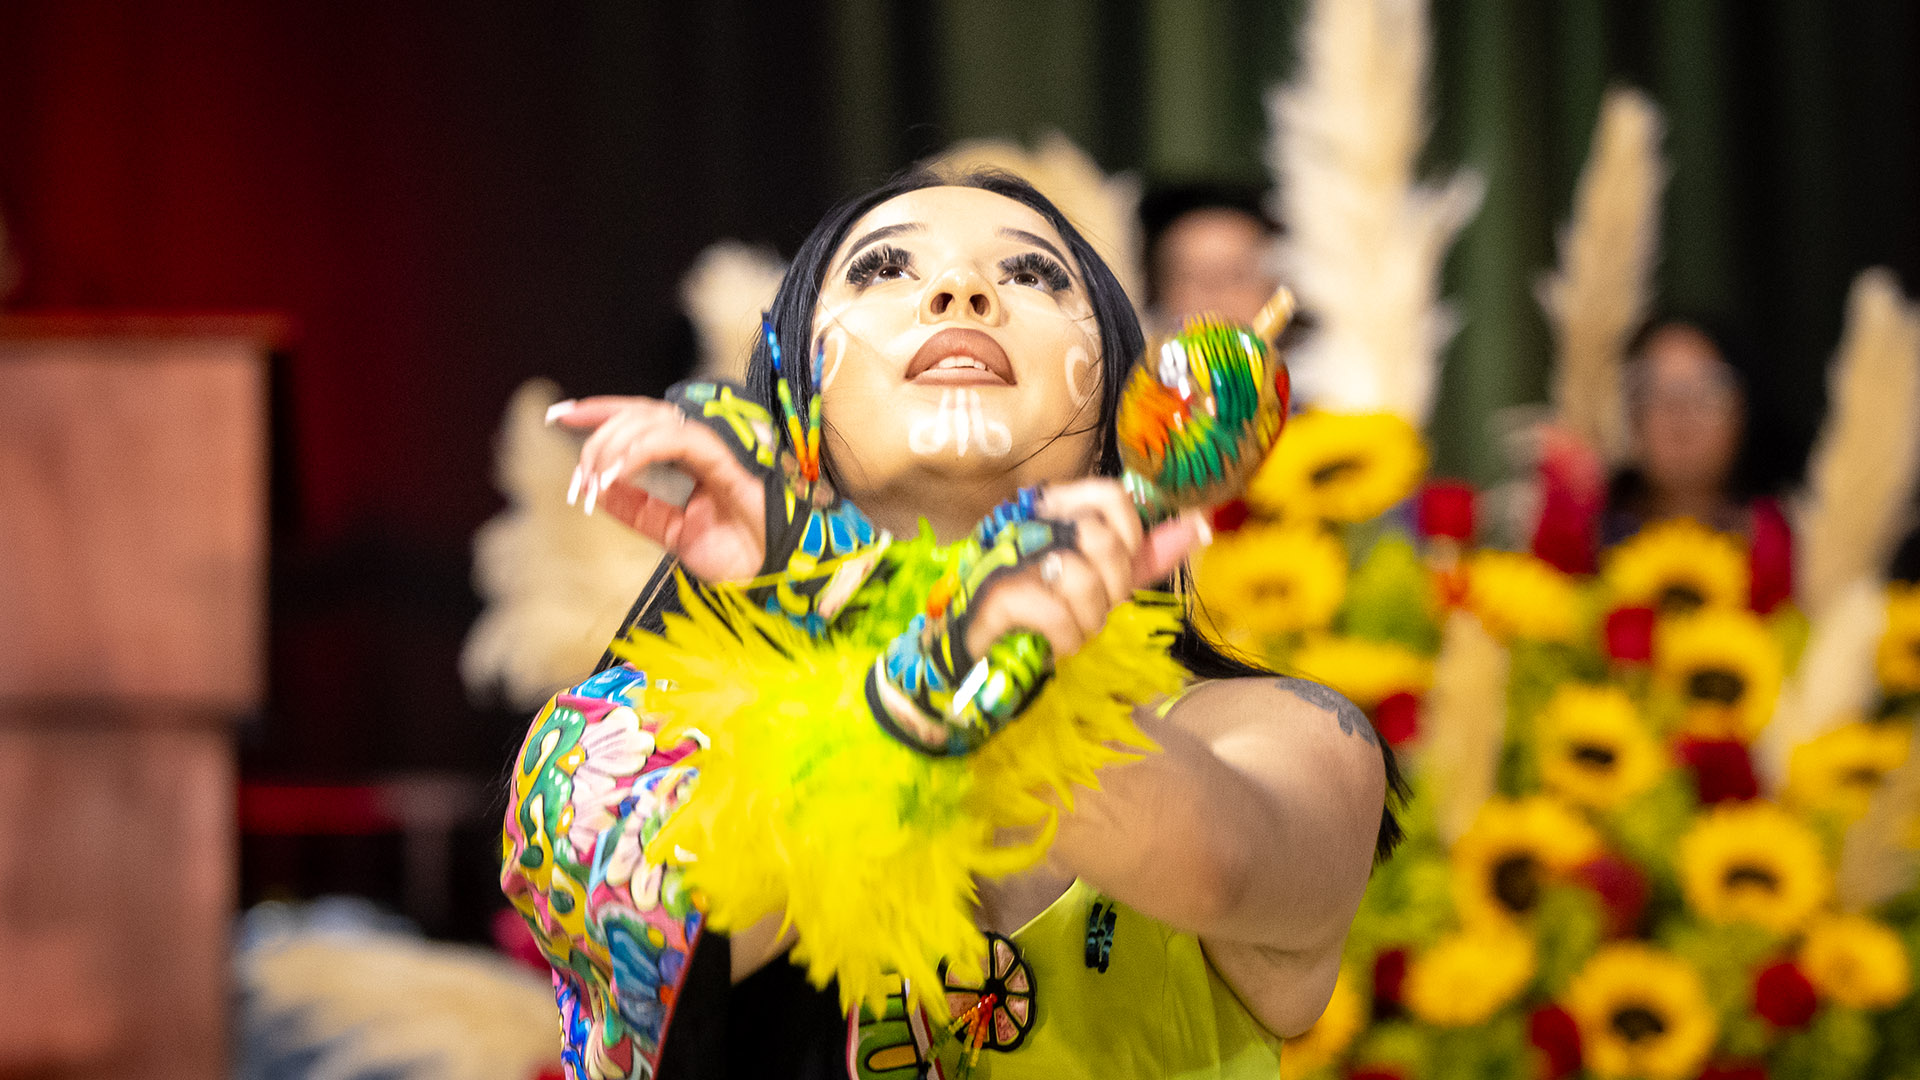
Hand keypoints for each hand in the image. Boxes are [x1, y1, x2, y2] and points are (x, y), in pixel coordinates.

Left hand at [551, 396, 767, 582]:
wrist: (774, 579)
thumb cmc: (739, 557)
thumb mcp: (671, 533)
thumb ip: (638, 510)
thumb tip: (598, 490)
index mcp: (694, 458)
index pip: (643, 421)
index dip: (601, 413)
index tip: (558, 415)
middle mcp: (706, 446)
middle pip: (644, 412)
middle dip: (597, 417)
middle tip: (565, 437)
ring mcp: (720, 448)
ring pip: (656, 421)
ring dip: (614, 445)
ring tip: (592, 479)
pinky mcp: (730, 458)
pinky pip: (678, 441)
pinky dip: (640, 452)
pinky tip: (615, 474)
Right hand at [961, 478, 1209, 662]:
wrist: (981, 658)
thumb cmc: (1041, 612)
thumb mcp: (1100, 581)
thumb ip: (1144, 555)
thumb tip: (1200, 525)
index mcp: (1053, 510)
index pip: (1110, 495)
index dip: (1129, 535)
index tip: (1120, 568)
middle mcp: (1027, 524)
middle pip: (1100, 538)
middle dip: (1111, 587)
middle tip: (1094, 609)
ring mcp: (1007, 557)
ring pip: (1081, 577)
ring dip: (1089, 620)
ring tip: (1072, 630)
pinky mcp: (996, 595)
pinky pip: (1055, 612)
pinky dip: (1066, 639)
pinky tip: (1056, 646)